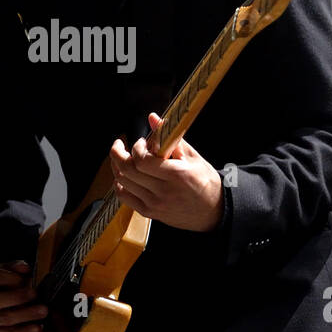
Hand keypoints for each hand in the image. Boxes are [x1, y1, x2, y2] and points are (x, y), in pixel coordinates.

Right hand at [0, 260, 47, 331]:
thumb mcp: (10, 269)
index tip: (23, 278)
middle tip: (35, 294)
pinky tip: (37, 327)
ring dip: (25, 315)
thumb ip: (16, 266)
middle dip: (17, 297)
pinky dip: (23, 331)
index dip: (7, 278)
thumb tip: (24, 268)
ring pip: (2, 318)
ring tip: (43, 311)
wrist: (3, 295)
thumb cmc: (7, 280)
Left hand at [110, 112, 224, 231]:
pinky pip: (124, 197)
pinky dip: (120, 184)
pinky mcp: (150, 213)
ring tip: (123, 158)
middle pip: (127, 170)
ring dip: (117, 167)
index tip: (141, 142)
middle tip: (120, 145)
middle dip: (118, 153)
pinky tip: (125, 176)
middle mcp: (163, 191)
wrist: (213, 211)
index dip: (136, 147)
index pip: (142, 160)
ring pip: (122, 183)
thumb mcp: (193, 157)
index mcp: (176, 175)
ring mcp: (155, 204)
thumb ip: (170, 137)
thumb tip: (154, 119)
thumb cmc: (206, 183)